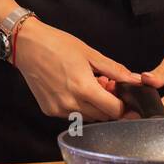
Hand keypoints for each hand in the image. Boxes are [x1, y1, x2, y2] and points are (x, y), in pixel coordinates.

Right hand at [12, 19, 141, 120]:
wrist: (29, 46)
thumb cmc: (59, 45)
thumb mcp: (90, 54)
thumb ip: (114, 70)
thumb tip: (135, 79)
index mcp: (84, 88)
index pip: (114, 111)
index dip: (123, 104)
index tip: (124, 95)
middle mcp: (70, 104)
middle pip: (102, 116)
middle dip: (110, 104)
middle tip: (107, 85)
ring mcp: (58, 110)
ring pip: (88, 117)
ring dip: (95, 107)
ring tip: (91, 85)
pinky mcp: (49, 111)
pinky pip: (72, 115)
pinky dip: (80, 107)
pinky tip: (77, 90)